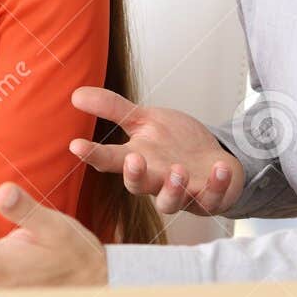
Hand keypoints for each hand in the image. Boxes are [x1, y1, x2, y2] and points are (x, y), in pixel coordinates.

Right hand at [69, 88, 240, 215]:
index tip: (77, 145)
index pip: (109, 160)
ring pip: (170, 202)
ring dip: (173, 189)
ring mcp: (181, 193)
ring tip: (178, 171)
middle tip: (134, 159)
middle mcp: (155, 181)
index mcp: (137, 160)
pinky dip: (217, 185)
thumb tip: (76, 94)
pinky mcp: (208, 199)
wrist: (212, 158)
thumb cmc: (175, 143)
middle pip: (138, 187)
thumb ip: (113, 109)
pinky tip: (220, 166)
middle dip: (135, 176)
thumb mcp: (145, 120)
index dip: (93, 154)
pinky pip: (212, 199)